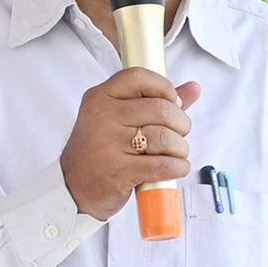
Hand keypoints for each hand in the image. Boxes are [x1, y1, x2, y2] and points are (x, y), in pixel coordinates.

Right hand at [59, 68, 200, 218]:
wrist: (73, 189)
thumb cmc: (98, 152)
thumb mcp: (116, 120)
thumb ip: (155, 101)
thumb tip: (193, 89)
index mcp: (100, 98)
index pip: (139, 77)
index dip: (165, 87)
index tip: (173, 103)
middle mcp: (102, 117)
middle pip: (160, 109)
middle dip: (181, 123)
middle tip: (179, 133)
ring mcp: (109, 144)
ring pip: (165, 137)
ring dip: (180, 148)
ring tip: (176, 153)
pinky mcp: (120, 171)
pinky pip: (163, 164)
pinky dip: (178, 167)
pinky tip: (176, 168)